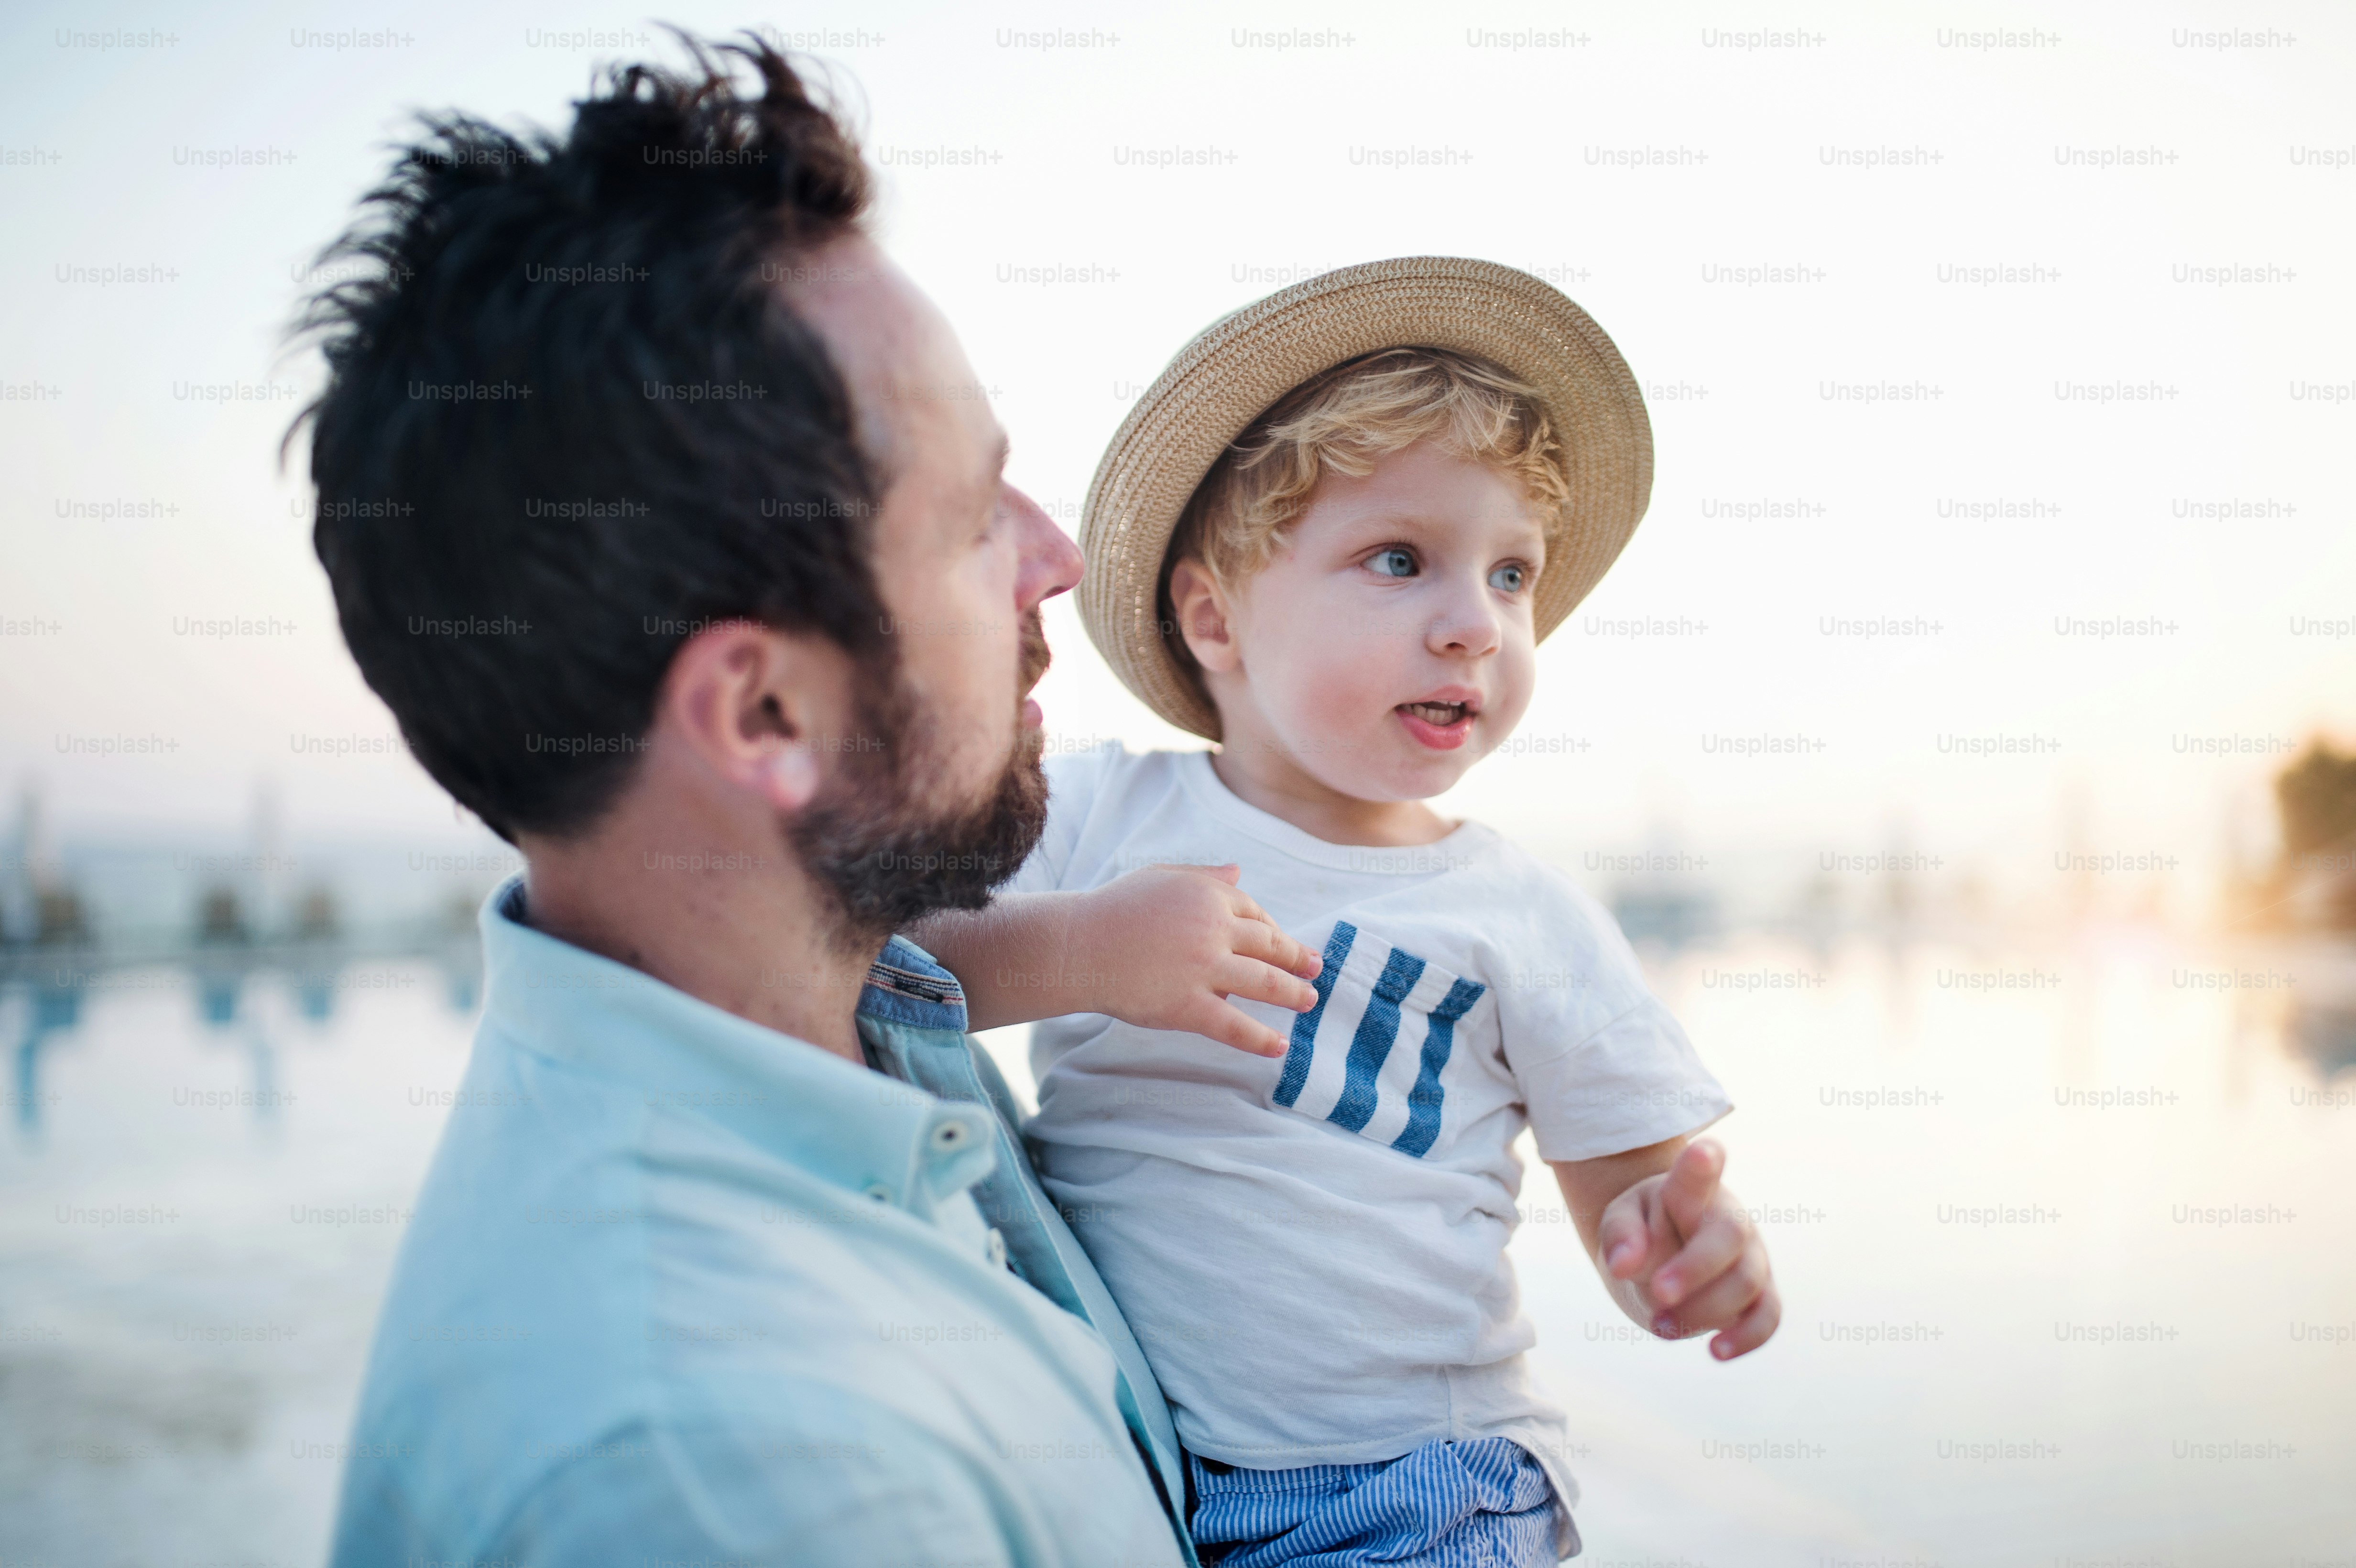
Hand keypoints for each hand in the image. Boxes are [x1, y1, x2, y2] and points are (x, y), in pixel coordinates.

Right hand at [1074, 864, 1321, 1056]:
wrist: (1076, 945)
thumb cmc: (1115, 909)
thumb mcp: (1162, 879)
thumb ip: (1204, 877)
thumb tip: (1239, 871)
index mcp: (1209, 895)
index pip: (1256, 914)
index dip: (1275, 931)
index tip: (1284, 944)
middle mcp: (1213, 929)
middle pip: (1269, 946)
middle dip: (1298, 959)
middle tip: (1315, 969)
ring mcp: (1203, 969)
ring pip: (1263, 984)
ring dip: (1292, 994)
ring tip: (1308, 1001)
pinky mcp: (1187, 1006)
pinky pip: (1234, 1026)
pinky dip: (1260, 1038)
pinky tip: (1278, 1047)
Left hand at [1596, 1140, 1779, 1359]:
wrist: (1661, 1261)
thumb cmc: (1642, 1231)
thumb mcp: (1619, 1223)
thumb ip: (1620, 1238)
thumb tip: (1622, 1266)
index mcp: (1689, 1189)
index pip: (1701, 1170)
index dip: (1704, 1163)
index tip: (1702, 1152)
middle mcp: (1728, 1218)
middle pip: (1730, 1236)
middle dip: (1695, 1268)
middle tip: (1658, 1293)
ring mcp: (1751, 1256)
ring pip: (1747, 1282)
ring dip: (1704, 1310)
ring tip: (1660, 1326)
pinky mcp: (1760, 1294)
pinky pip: (1768, 1317)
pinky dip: (1746, 1337)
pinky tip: (1715, 1351)